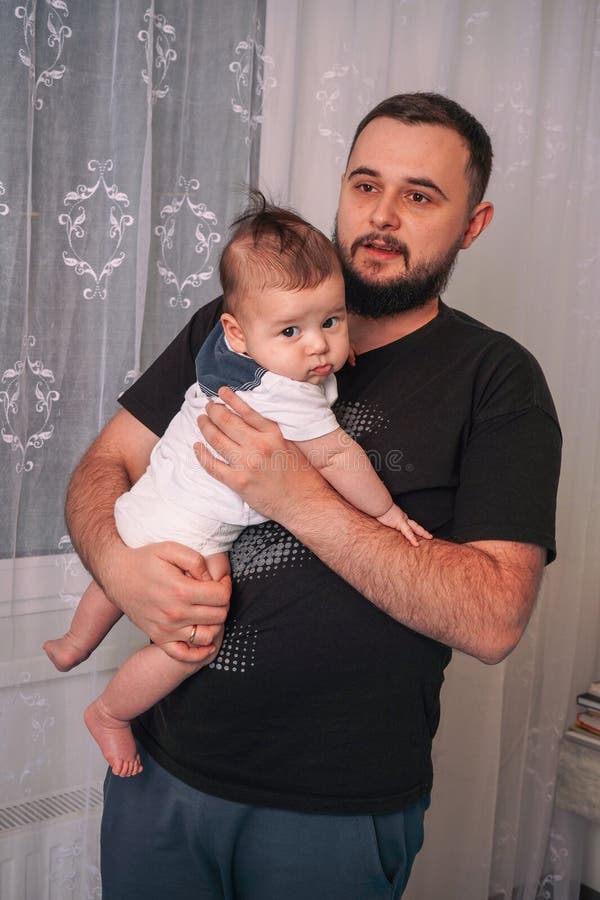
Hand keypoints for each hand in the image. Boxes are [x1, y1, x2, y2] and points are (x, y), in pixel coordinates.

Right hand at [101, 540, 230, 662]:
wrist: (116, 574)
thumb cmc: (143, 560)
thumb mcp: (170, 548)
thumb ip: (195, 560)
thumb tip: (211, 578)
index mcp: (180, 590)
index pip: (221, 596)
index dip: (226, 586)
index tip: (221, 581)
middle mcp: (175, 613)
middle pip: (218, 616)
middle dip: (223, 603)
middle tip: (216, 594)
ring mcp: (167, 629)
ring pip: (207, 636)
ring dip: (215, 624)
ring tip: (210, 611)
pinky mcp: (159, 637)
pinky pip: (185, 655)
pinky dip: (200, 652)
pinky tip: (206, 641)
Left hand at [195, 386, 322, 520]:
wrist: (305, 502)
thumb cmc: (302, 475)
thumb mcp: (292, 444)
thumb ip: (272, 432)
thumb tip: (251, 418)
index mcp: (273, 434)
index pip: (246, 410)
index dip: (230, 399)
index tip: (221, 392)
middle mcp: (259, 446)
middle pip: (227, 422)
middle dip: (213, 411)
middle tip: (207, 406)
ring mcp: (247, 464)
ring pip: (217, 440)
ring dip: (205, 427)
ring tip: (201, 420)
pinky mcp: (238, 482)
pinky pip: (213, 466)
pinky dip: (201, 455)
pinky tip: (197, 447)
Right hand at [377, 504, 432, 547]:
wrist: (379, 503)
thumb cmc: (379, 509)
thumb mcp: (384, 518)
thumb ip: (386, 522)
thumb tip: (385, 524)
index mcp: (400, 518)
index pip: (410, 524)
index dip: (416, 529)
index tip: (420, 533)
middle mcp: (403, 518)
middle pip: (416, 526)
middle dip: (423, 531)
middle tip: (430, 536)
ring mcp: (402, 520)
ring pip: (415, 528)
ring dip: (422, 533)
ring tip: (429, 537)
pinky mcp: (399, 522)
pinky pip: (407, 532)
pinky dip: (412, 538)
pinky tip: (416, 543)